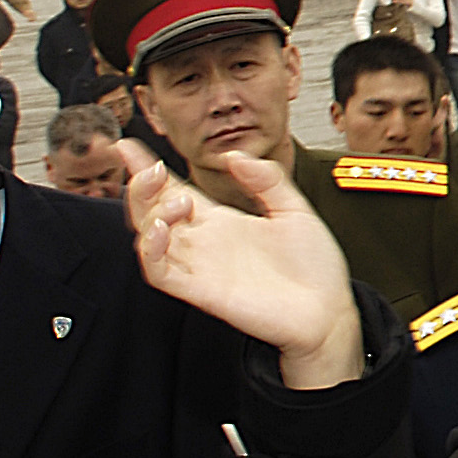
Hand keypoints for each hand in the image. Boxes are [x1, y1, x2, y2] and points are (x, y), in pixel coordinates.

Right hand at [123, 141, 362, 386]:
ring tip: (175, 202)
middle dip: (143, 187)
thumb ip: (266, 179)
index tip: (128, 146)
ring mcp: (200, 267)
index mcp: (221, 221)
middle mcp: (204, 243)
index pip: (173, 190)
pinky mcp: (202, 292)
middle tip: (153, 169)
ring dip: (149, 214)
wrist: (329, 310)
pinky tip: (160, 229)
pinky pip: (161, 273)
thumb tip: (234, 156)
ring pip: (149, 239)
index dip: (148, 170)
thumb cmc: (314, 267)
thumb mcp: (294, 209)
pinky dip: (151, 251)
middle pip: (152, 211)